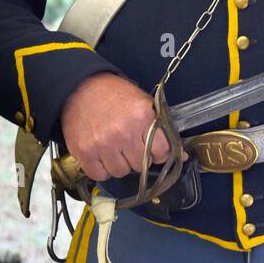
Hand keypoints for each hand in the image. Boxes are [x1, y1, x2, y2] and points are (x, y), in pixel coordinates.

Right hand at [60, 73, 176, 180]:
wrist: (81, 87)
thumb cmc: (113, 95)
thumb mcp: (143, 103)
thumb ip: (161, 128)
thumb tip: (182, 155)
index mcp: (142, 117)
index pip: (161, 152)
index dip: (159, 153)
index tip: (153, 150)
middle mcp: (123, 132)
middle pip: (141, 165)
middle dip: (138, 158)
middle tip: (130, 146)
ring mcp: (103, 144)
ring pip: (120, 172)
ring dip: (119, 164)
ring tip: (114, 147)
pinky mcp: (84, 151)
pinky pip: (99, 175)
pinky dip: (101, 169)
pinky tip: (102, 154)